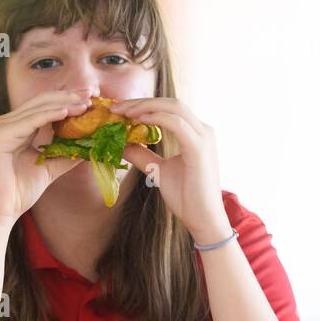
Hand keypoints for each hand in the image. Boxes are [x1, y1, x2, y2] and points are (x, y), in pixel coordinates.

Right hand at [0, 90, 91, 230]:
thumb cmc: (18, 192)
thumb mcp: (48, 168)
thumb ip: (64, 154)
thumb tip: (88, 146)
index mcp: (14, 128)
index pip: (43, 106)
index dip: (67, 99)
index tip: (91, 99)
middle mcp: (5, 123)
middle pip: (41, 101)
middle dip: (69, 96)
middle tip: (93, 95)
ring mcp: (0, 127)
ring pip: (37, 108)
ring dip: (63, 104)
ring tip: (86, 104)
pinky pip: (30, 121)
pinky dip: (49, 115)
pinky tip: (67, 113)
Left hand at [111, 97, 230, 242]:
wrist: (202, 219)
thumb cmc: (185, 196)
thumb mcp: (156, 170)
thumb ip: (141, 154)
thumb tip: (120, 144)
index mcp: (195, 133)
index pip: (168, 108)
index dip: (143, 105)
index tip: (119, 110)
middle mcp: (202, 130)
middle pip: (170, 102)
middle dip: (141, 102)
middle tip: (116, 108)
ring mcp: (203, 137)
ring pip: (174, 107)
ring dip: (146, 106)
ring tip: (123, 112)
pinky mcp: (199, 148)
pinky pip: (177, 123)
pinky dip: (157, 117)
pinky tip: (138, 120)